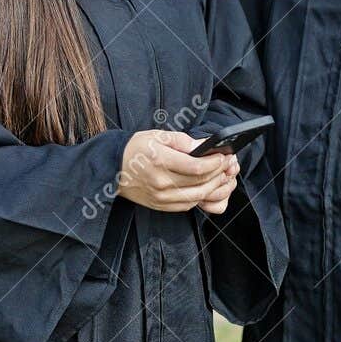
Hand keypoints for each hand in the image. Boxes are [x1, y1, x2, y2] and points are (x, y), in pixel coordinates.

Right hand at [118, 131, 237, 213]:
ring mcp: (160, 197)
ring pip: (196, 196)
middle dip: (218, 174)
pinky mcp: (160, 205)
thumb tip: (202, 145)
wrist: (113, 168)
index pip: (196, 167)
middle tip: (227, 165)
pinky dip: (200, 196)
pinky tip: (204, 187)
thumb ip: (181, 140)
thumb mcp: (156, 135)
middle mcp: (161, 182)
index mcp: (160, 161)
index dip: (215, 163)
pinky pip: (187, 205)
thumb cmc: (135, 149)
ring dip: (213, 187)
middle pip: (200, 182)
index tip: (223, 155)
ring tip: (219, 176)